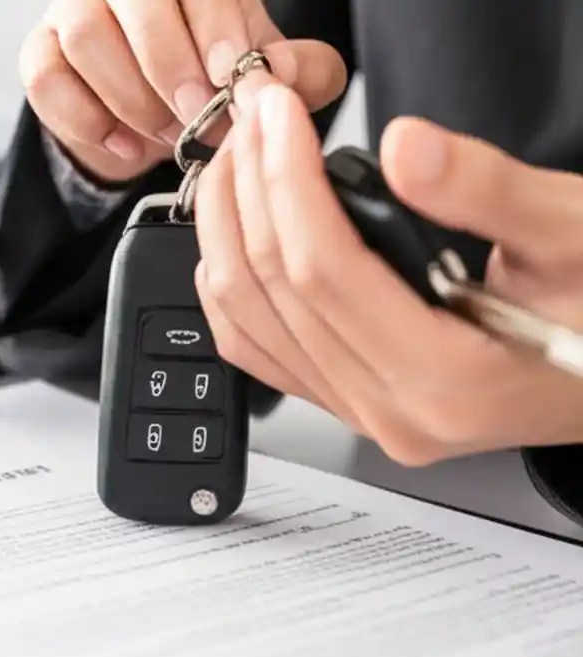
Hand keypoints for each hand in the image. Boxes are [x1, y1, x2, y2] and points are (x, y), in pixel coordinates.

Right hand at [20, 0, 347, 183]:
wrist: (149, 119)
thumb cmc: (205, 79)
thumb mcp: (260, 74)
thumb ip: (292, 70)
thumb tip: (279, 72)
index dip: (213, 23)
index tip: (229, 71)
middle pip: (133, 0)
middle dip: (169, 65)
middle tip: (196, 115)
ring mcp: (74, 12)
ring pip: (85, 37)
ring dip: (131, 98)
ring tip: (166, 134)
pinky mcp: (40, 55)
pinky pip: (47, 80)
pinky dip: (89, 121)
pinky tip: (127, 144)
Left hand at [195, 83, 582, 465]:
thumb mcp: (576, 234)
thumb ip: (487, 192)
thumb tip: (405, 147)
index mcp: (448, 383)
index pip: (325, 270)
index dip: (289, 182)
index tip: (280, 118)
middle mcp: (394, 415)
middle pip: (274, 291)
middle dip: (251, 191)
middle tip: (253, 121)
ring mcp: (366, 417)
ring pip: (250, 322)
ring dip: (228, 232)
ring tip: (241, 160)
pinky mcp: (354, 404)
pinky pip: (261, 349)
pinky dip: (232, 287)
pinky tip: (236, 234)